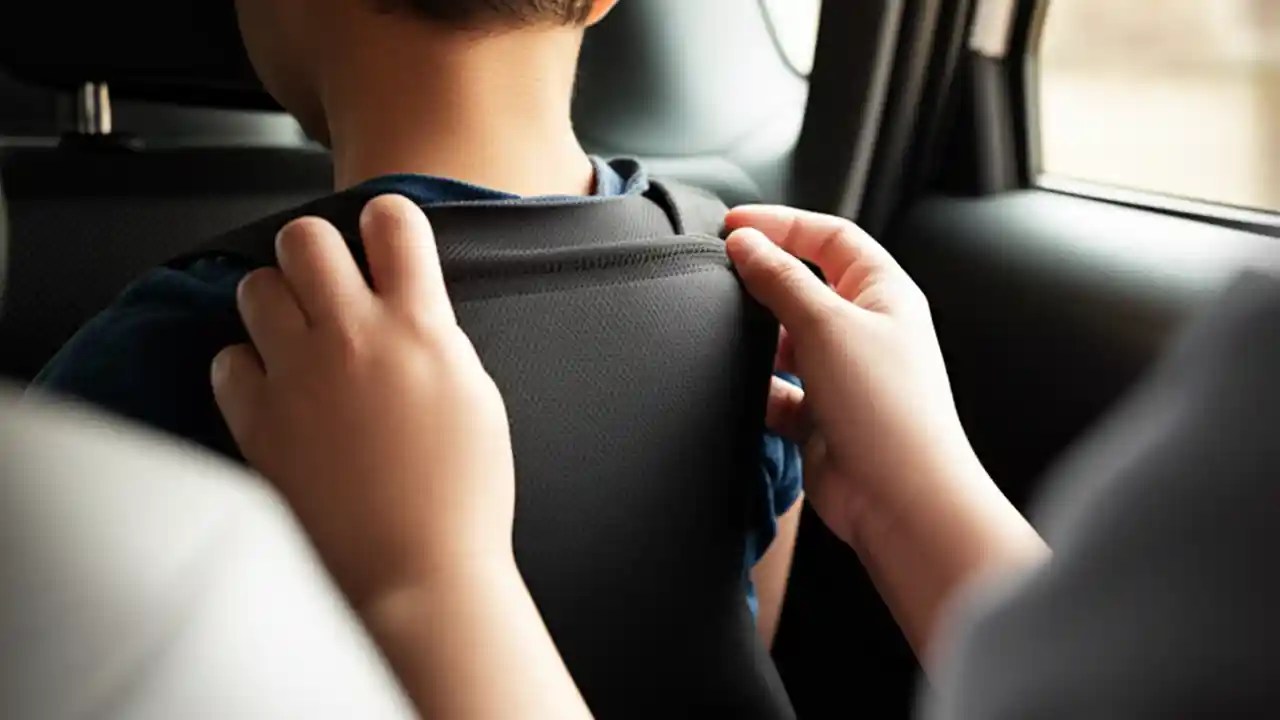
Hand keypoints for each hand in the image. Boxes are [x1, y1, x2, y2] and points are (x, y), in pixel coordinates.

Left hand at [211, 195, 515, 609]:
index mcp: (420, 327)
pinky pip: (226, 360)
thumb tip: (408, 312)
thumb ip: (436, 339)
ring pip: (254, 287)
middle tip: (326, 285)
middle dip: (315, 252)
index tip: (383, 239)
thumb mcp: (476, 397)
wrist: (417, 571)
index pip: (393, 220)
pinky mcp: (258, 421)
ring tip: (296, 338)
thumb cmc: (461, 496)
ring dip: (276, 303)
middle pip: (304, 237)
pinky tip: (275, 393)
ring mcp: (298, 376)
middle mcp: (353, 337)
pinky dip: (247, 369)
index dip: (387, 221)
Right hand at [725, 205, 981, 549]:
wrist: (900, 500)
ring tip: (734, 339)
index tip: (734, 224)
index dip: (783, 223)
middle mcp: (867, 331)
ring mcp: (844, 376)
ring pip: (787, 341)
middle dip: (766, 281)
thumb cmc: (888, 412)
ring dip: (760, 341)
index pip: (831, 237)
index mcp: (884, 294)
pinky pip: (778, 392)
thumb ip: (780, 279)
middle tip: (723, 274)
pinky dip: (759, 391)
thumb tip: (746, 242)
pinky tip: (747, 393)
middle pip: (805, 285)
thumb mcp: (826, 325)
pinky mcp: (821, 417)